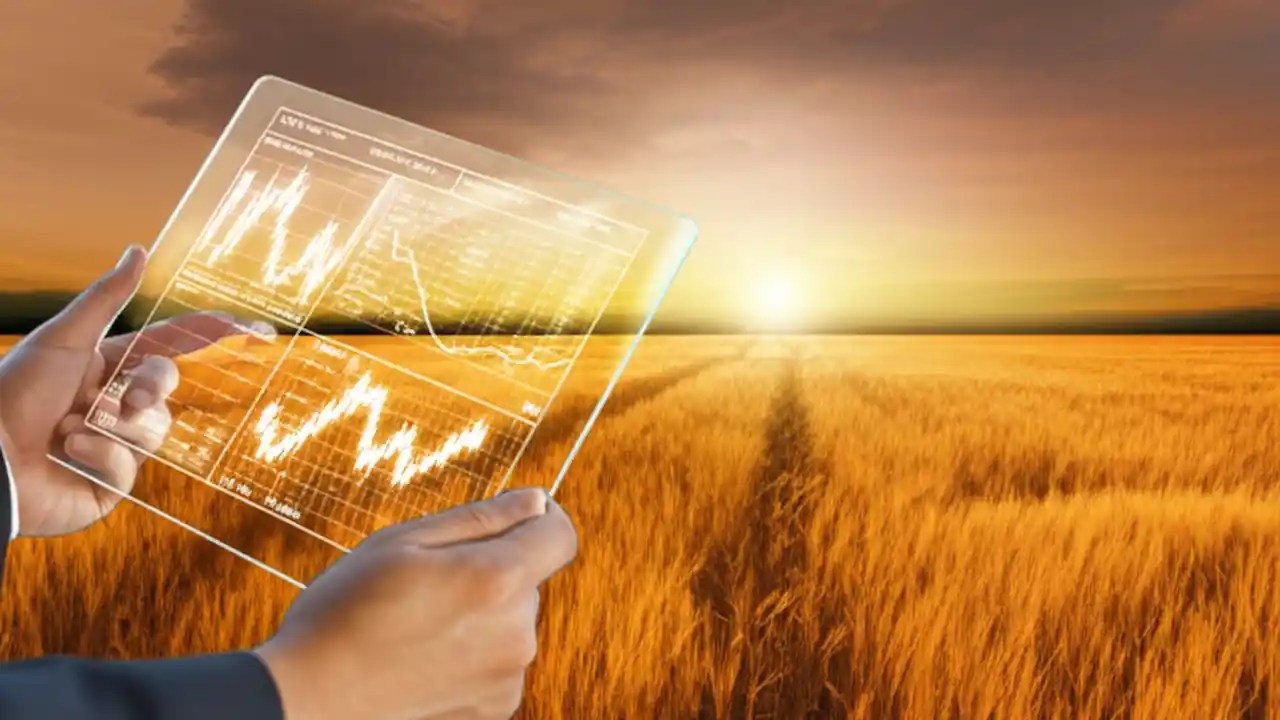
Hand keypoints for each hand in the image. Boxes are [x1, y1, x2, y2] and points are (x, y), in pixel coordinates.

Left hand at [0, 245, 272, 535]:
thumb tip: (139, 250)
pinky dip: (101, 456)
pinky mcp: (109, 485)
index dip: (210, 335)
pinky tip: (69, 453)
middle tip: (130, 398)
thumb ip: (107, 298)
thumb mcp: (64, 338)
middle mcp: (111, 404)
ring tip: (68, 431)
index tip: (255, 329)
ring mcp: (113, 446)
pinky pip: (130, 466)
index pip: (169, 344)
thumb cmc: (13, 392)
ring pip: (154, 429)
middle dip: (152, 388)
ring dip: (114, 428)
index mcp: (103, 366)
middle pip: (166, 387)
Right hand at [255, 488, 577, 719]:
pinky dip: (472, 653)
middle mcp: (517, 633)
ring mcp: (509, 678)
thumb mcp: (404, 542)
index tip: (518, 516)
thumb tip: (538, 500)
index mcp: (497, 580)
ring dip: (480, 614)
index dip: (543, 518)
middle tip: (425, 582)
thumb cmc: (345, 612)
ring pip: (510, 622)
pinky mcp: (496, 709)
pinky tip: (420, 659)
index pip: (560, 535)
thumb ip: (483, 518)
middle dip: (492, 569)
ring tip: (414, 626)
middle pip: (527, 580)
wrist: (307, 702)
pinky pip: (497, 661)